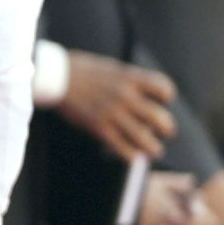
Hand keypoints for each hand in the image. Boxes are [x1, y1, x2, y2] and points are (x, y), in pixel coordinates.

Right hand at [54, 51, 177, 162]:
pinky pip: (123, 148)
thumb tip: (145, 96)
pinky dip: (132, 156)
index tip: (162, 101)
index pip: (164, 90)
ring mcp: (112, 113)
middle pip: (160, 118)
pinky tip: (134, 156)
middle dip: (167, 128)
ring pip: (144, 138)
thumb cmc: (83, 71)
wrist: (56, 77)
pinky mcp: (99, 128)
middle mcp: (125, 96)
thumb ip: (130, 81)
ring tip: (154, 150)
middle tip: (166, 132)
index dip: (166, 97)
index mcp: (130, 78)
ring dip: (153, 148)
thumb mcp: (112, 68)